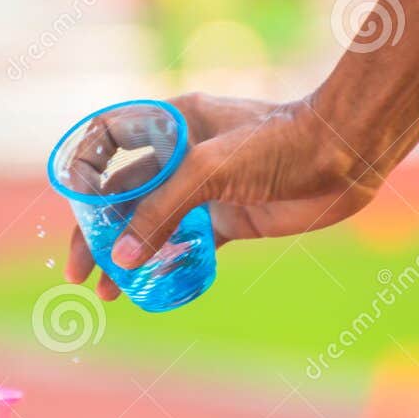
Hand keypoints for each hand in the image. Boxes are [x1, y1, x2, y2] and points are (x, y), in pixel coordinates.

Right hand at [64, 93, 381, 300]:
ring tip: (109, 294)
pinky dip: (167, 266)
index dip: (83, 169)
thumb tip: (121, 257)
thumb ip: (161, 211)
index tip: (72, 206)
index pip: (108, 140)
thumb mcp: (209, 171)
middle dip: (98, 233)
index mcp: (172, 123)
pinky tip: (151, 288)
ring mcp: (206, 188)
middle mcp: (183, 154)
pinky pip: (187, 246)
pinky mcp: (230, 218)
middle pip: (123, 195)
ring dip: (128, 257)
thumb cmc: (279, 144)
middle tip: (80, 273)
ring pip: (152, 225)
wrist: (346, 156)